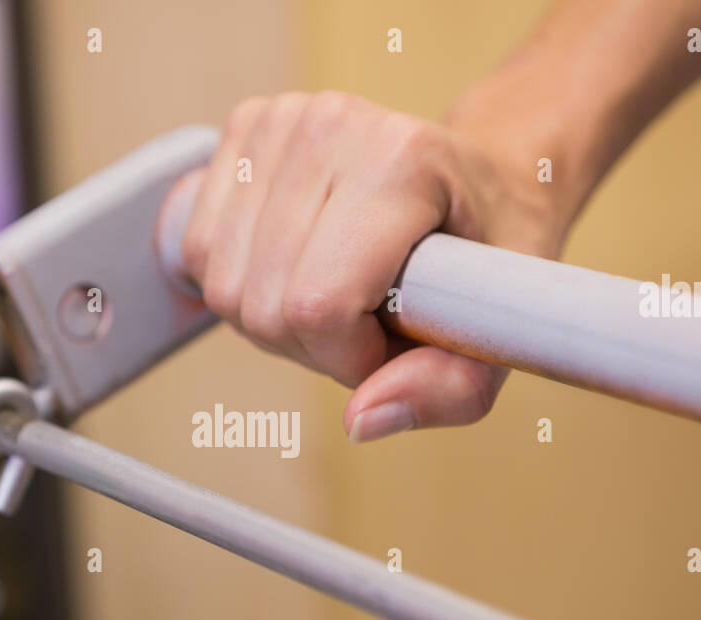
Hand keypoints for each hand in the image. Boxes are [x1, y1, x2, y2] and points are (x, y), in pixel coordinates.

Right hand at [169, 90, 566, 442]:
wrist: (488, 172)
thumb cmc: (493, 249)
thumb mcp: (501, 332)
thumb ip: (446, 390)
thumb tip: (360, 421)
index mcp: (403, 162)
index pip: (317, 305)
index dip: (347, 356)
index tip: (393, 342)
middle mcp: (332, 125)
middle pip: (261, 304)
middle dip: (312, 344)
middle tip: (369, 320)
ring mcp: (281, 118)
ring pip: (222, 283)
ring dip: (274, 317)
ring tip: (337, 292)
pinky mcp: (246, 126)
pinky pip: (199, 248)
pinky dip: (242, 280)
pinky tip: (296, 264)